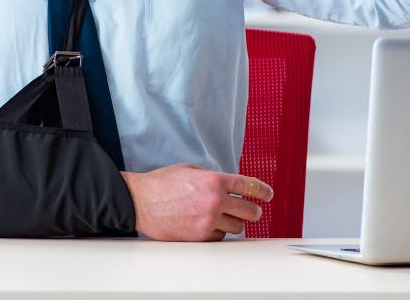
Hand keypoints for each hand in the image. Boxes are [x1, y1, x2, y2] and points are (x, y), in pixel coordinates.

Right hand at [120, 163, 272, 240]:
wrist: (141, 202)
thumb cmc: (163, 183)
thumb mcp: (191, 169)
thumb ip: (212, 176)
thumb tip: (229, 185)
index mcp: (214, 181)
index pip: (249, 185)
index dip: (263, 190)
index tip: (268, 194)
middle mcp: (214, 201)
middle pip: (250, 211)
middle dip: (254, 211)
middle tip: (253, 210)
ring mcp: (208, 221)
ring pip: (237, 227)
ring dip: (234, 222)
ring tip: (222, 216)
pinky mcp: (200, 237)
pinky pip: (220, 238)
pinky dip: (218, 232)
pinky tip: (208, 224)